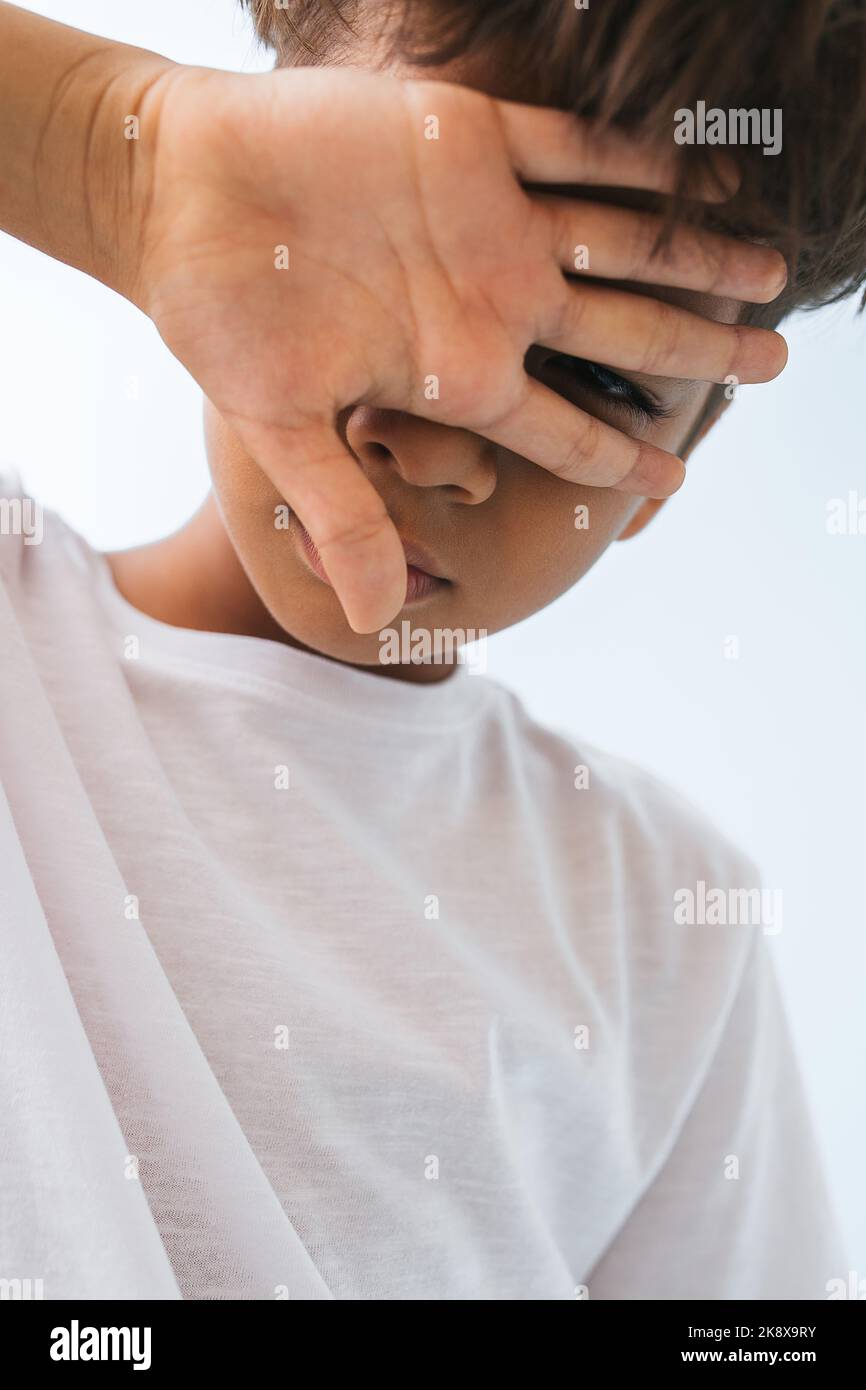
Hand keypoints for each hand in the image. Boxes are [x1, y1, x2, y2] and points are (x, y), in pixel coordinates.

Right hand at [134, 65, 786, 630]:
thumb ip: (342, 516)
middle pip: (620, 335)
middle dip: (699, 352)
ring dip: (696, 253)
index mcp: (456, 374)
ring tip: (772, 269)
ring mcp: (487, 223)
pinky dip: (639, 158)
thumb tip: (377, 624)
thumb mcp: (280, 430)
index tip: (677, 484)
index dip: (624, 459)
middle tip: (774, 364)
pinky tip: (703, 170)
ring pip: (619, 240)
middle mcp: (488, 302)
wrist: (178, 196)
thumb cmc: (221, 317)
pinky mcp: (467, 140)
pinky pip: (574, 147)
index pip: (563, 428)